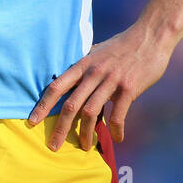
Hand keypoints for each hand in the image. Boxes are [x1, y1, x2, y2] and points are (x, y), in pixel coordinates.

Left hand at [26, 24, 171, 150]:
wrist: (150, 36)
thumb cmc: (123, 45)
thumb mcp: (97, 51)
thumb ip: (84, 65)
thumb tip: (70, 78)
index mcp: (83, 64)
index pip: (56, 86)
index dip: (43, 105)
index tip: (32, 121)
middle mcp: (94, 73)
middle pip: (71, 104)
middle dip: (59, 128)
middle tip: (53, 146)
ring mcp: (111, 80)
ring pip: (91, 112)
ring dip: (85, 134)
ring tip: (84, 147)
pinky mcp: (129, 88)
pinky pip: (118, 115)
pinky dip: (115, 130)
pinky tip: (117, 138)